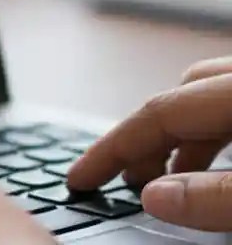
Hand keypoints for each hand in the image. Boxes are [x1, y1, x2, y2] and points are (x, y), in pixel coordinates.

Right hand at [67, 56, 231, 230]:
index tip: (80, 178)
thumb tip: (157, 198)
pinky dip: (210, 133)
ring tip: (170, 179)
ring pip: (206, 100)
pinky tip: (217, 163)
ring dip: (180, 139)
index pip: (158, 112)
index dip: (113, 147)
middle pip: (178, 100)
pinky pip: (227, 108)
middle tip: (128, 184)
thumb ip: (217, 195)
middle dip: (144, 142)